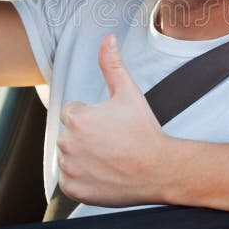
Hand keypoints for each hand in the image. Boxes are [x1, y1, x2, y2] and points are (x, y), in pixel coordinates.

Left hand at [57, 34, 170, 206]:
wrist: (160, 168)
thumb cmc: (144, 131)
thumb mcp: (128, 93)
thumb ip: (112, 64)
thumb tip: (107, 39)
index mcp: (77, 118)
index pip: (72, 112)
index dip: (93, 117)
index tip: (110, 126)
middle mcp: (68, 143)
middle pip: (69, 134)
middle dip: (86, 136)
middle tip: (112, 142)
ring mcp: (70, 168)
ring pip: (68, 156)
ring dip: (83, 156)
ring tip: (109, 157)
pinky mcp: (73, 188)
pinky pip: (68, 179)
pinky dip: (81, 177)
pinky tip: (102, 172)